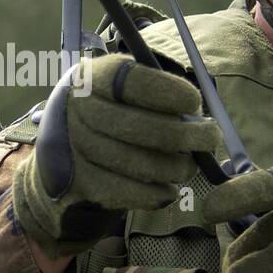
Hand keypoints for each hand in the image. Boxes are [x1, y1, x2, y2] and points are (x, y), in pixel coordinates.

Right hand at [13, 53, 220, 258]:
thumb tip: (197, 121)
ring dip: (176, 168)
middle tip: (210, 138)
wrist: (61, 144)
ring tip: (189, 166)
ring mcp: (76, 148)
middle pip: (142, 128)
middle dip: (187, 136)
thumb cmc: (108, 108)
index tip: (194, 103)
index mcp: (93, 78)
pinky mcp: (80, 182)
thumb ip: (154, 95)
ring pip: (139, 164)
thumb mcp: (121, 86)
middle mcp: (79, 111)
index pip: (135, 82)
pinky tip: (169, 190)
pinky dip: (156, 194)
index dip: (171, 93)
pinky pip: (128, 192)